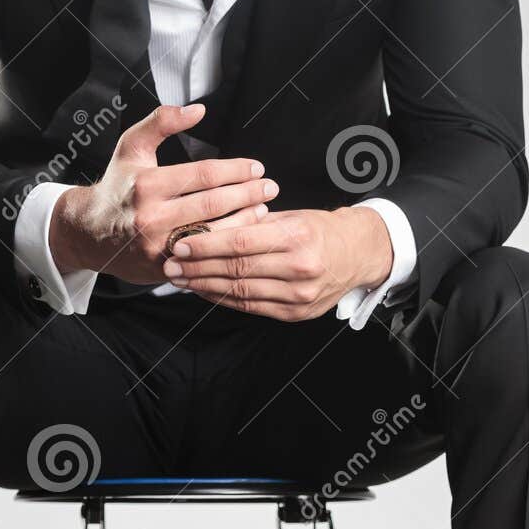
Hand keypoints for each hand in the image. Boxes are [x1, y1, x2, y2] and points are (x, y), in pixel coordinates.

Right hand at [49, 102, 277, 283]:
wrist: (89, 234)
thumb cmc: (117, 187)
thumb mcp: (132, 147)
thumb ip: (162, 122)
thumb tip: (198, 110)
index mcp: (147, 185)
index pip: (203, 175)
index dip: (236, 170)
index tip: (257, 167)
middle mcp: (151, 217)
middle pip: (213, 204)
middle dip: (248, 194)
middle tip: (270, 187)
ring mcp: (159, 247)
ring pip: (214, 234)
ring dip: (245, 221)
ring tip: (264, 209)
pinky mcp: (165, 269)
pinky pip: (206, 257)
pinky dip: (229, 246)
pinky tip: (245, 235)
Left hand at [161, 206, 393, 320]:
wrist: (358, 254)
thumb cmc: (319, 229)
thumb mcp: (291, 215)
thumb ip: (254, 223)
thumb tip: (208, 226)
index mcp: (297, 236)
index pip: (241, 242)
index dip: (207, 246)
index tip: (181, 244)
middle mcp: (300, 268)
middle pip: (237, 269)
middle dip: (198, 268)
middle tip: (170, 264)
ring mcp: (299, 295)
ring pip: (240, 291)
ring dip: (205, 286)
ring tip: (180, 279)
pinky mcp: (296, 313)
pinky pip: (251, 306)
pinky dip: (223, 299)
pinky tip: (204, 290)